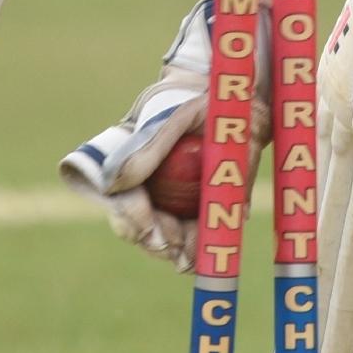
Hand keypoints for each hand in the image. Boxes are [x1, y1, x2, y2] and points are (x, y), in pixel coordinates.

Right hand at [57, 0, 212, 265]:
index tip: (153, 234)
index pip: (120, 201)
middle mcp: (145, 181)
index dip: (133, 222)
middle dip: (155, 241)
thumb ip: (146, 149)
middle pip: (139, 225)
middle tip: (176, 251)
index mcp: (129, 160)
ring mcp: (171, 194)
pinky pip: (194, 233)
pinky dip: (198, 245)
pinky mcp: (200, 203)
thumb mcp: (175, 117)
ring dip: (175, 250)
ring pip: (164, 235)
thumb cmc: (202, 97)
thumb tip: (111, 187)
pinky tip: (205, 252)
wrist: (241, 94)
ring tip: (191, 258)